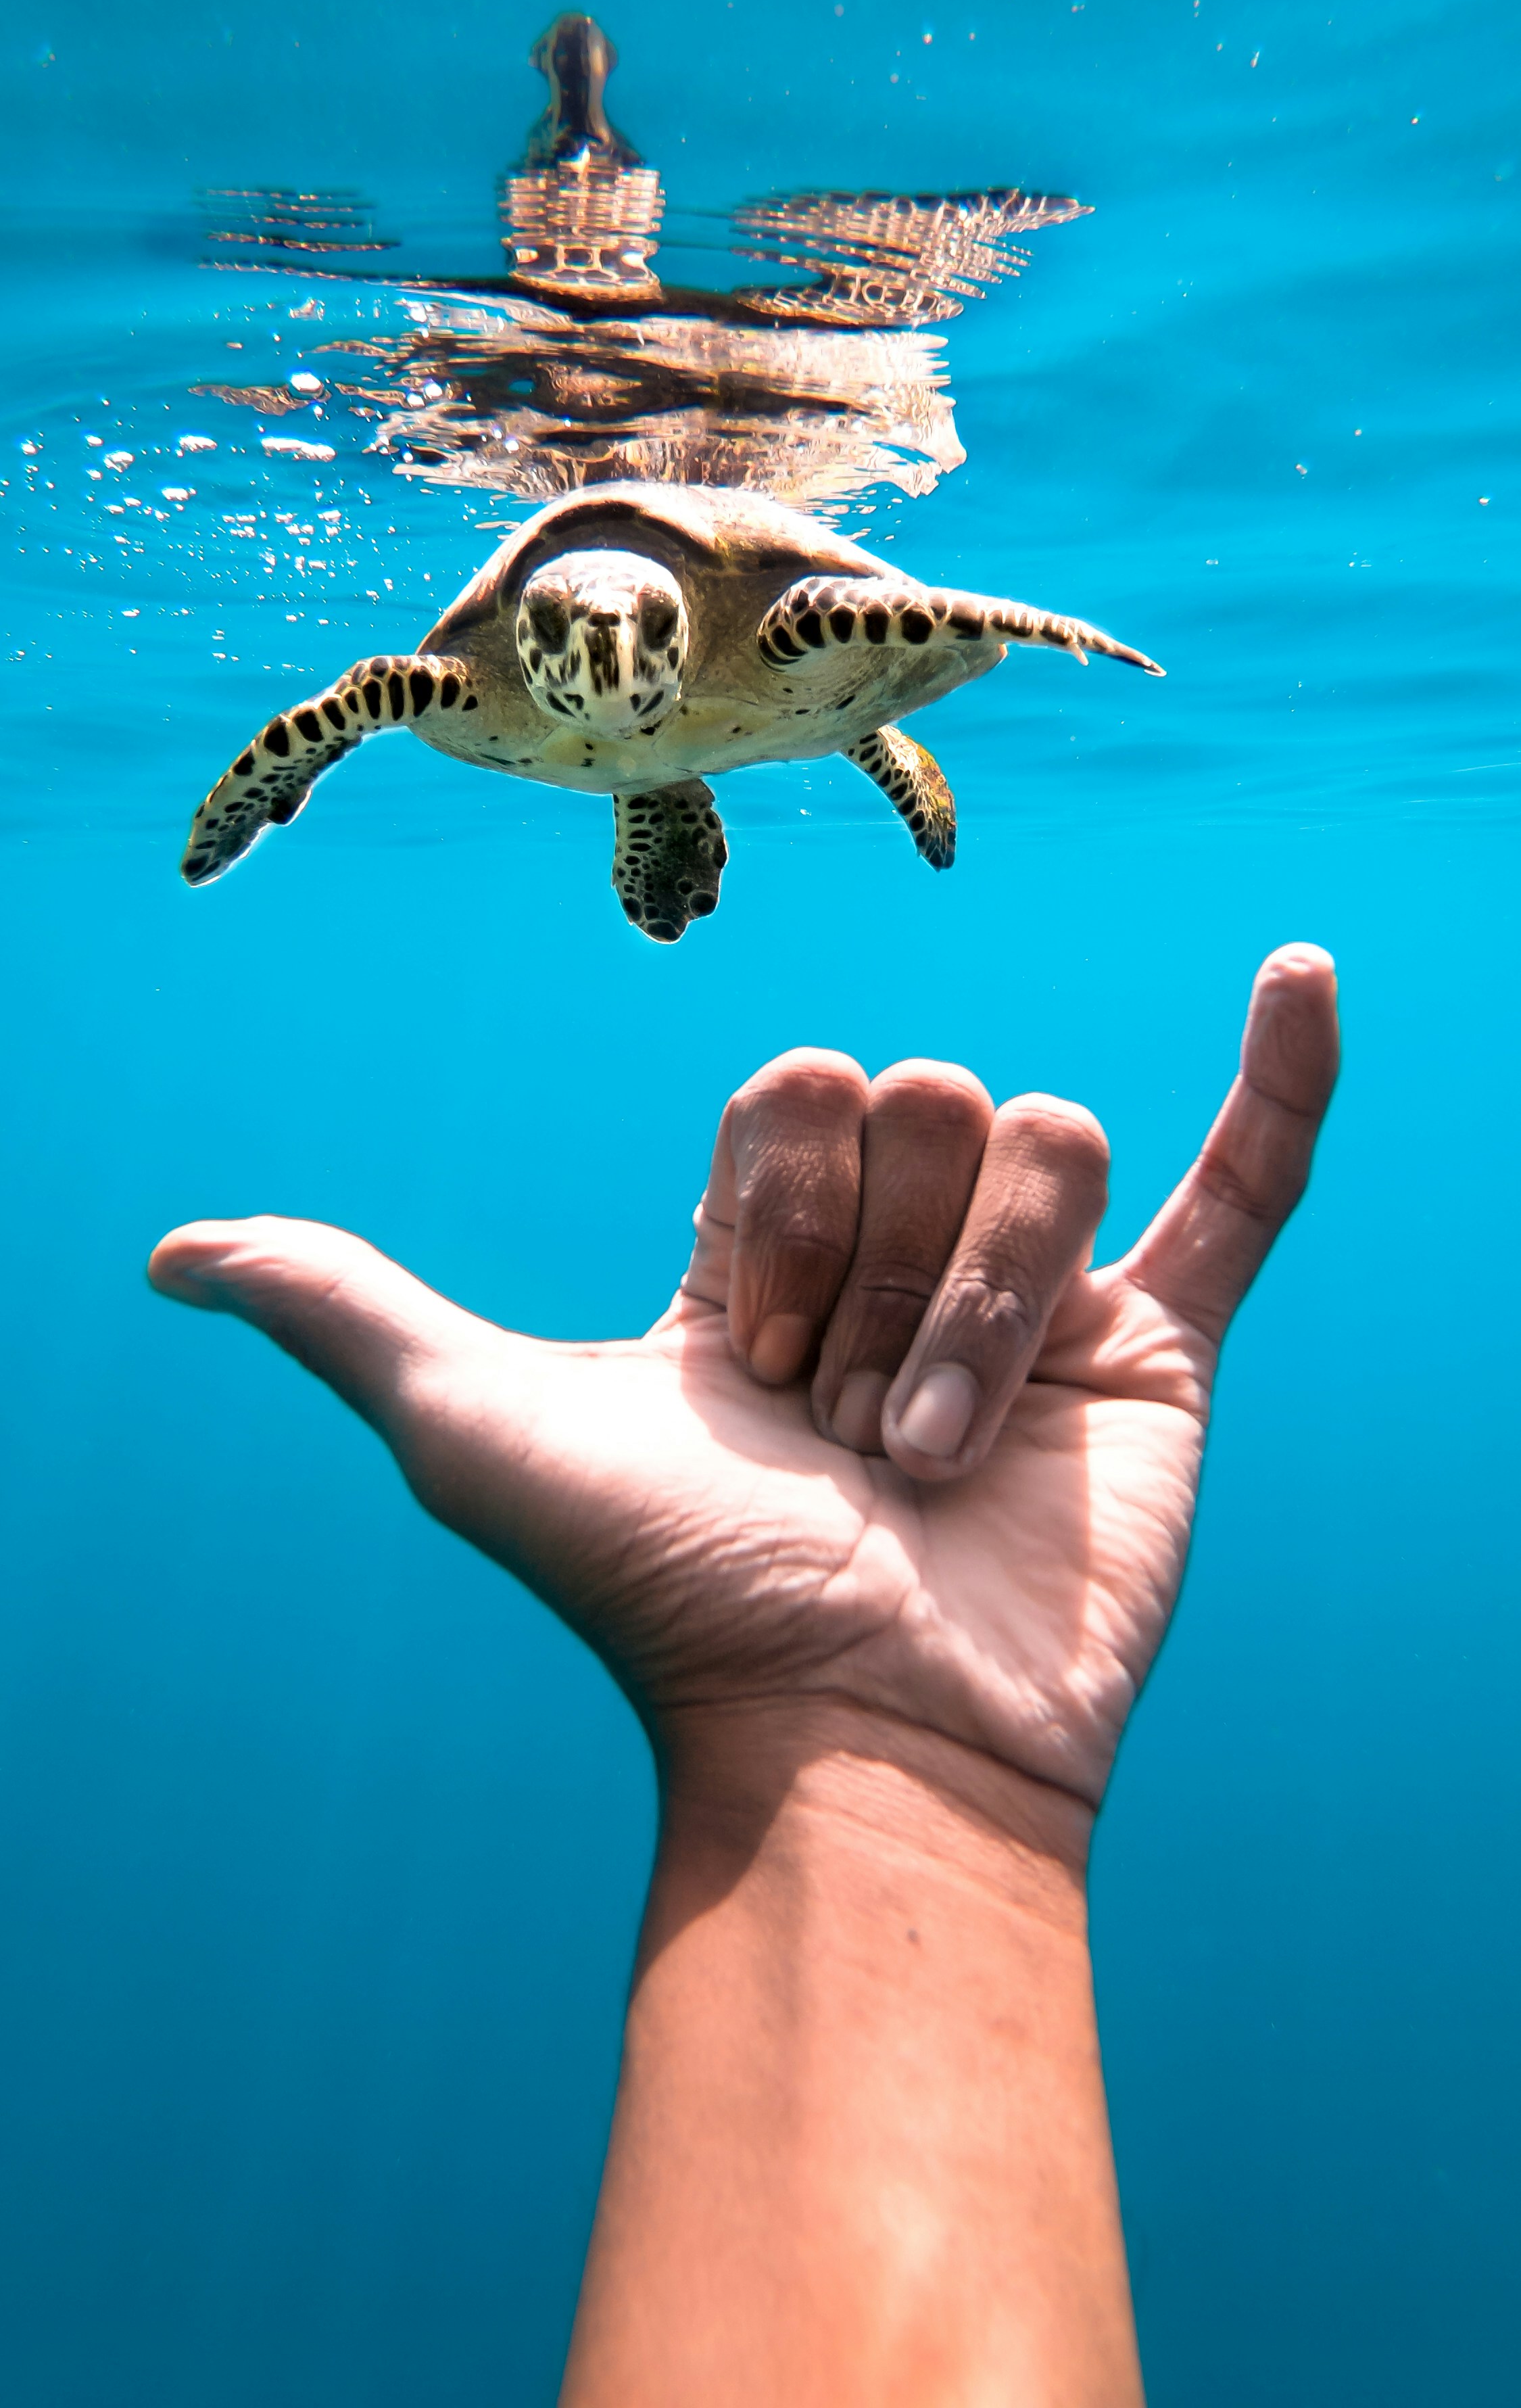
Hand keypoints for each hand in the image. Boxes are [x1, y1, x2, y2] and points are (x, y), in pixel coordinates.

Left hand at [149, 945, 1337, 1816]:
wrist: (855, 1739)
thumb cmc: (669, 1588)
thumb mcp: (479, 1425)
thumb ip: (344, 1313)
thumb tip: (167, 1252)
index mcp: (765, 1252)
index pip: (790, 1085)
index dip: (767, 1199)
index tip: (735, 1349)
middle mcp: (900, 1256)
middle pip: (916, 1096)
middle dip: (874, 1255)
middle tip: (841, 1414)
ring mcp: (1035, 1296)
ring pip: (1035, 1137)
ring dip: (978, 1299)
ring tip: (937, 1449)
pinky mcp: (1163, 1351)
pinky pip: (1241, 1182)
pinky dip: (1286, 1077)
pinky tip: (1303, 972)